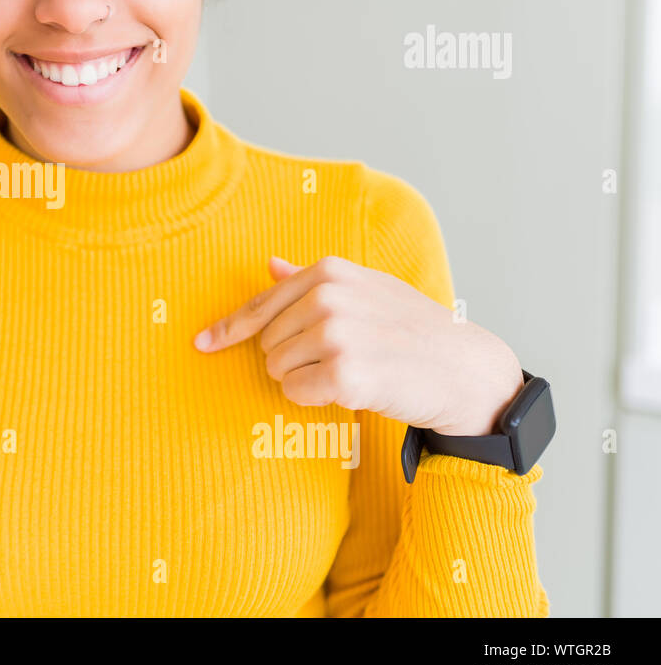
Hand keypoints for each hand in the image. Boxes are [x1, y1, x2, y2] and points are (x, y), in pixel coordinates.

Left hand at [193, 255, 525, 435]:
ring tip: (349, 370)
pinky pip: (295, 393)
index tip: (203, 344)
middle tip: (339, 358)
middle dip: (292, 358)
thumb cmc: (411, 329)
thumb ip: (314, 280)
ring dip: (304, 378)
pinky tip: (348, 390)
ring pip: (277, 369)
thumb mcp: (366, 290)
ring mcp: (336, 334)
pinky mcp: (344, 374)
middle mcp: (328, 297)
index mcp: (329, 272)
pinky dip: (314, 398)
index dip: (228, 329)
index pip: (260, 305)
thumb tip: (270, 265)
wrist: (462, 368)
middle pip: (267, 342)